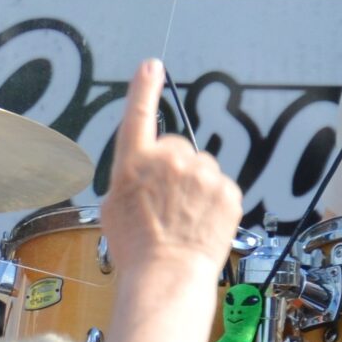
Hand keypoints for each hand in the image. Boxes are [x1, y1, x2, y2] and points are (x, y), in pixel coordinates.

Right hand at [98, 60, 242, 280]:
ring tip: (184, 217)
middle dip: (174, 167)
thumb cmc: (136, 247)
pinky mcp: (227, 190)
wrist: (167, 274)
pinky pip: (221, 186)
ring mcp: (201, 174)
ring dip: (195, 185)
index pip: (138, 114)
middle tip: (166, 201)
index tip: (151, 67)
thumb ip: (132, 178)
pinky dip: (214, 201)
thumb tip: (147, 174)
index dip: (144, 88)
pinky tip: (201, 222)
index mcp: (134, 162)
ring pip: (201, 168)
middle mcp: (169, 161)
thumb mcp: (114, 206)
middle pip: (177, 148)